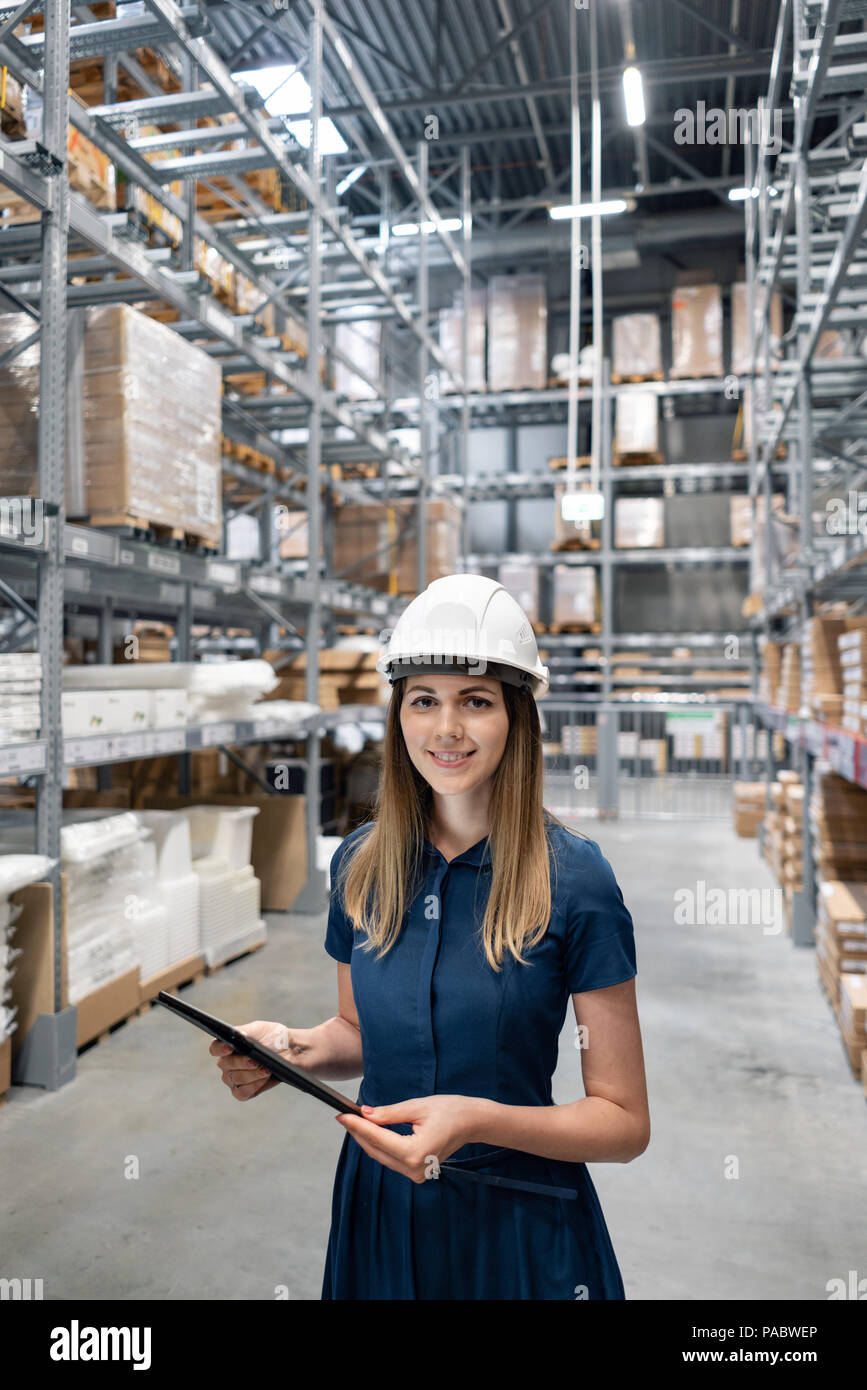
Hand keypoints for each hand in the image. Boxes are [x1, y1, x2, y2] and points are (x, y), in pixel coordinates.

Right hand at [209, 1020, 308, 1101]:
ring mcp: (233, 1079)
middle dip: (241, 1063)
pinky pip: (241, 1093)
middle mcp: (227, 1063)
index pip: (215, 1048)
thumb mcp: (261, 1029)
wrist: (291, 1052)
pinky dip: (253, 1086)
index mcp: (227, 1046)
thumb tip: (238, 1035)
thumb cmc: (273, 1038)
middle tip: (256, 1061)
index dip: (220, 1048)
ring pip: (235, 1079)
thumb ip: (247, 1031)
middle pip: (225, 1065)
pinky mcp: (242, 1092)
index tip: (230, 1047)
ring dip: (252, 1075)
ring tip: (266, 1069)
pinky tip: (264, 1078)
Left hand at [336, 1094, 483, 1183]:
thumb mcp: (417, 1107)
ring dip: (367, 1140)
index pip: (377, 1138)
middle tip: (345, 1116)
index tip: (341, 1116)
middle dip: (359, 1133)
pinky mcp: (416, 1172)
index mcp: (415, 1153)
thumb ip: (389, 1113)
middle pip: (376, 1150)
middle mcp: (414, 1169)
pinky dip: (379, 1145)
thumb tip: (365, 1114)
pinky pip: (391, 1159)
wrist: (473, 1122)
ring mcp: (416, 1174)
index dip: (357, 1126)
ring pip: (381, 1157)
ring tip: (355, 1121)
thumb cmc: (451, 1111)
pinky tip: (371, 1132)